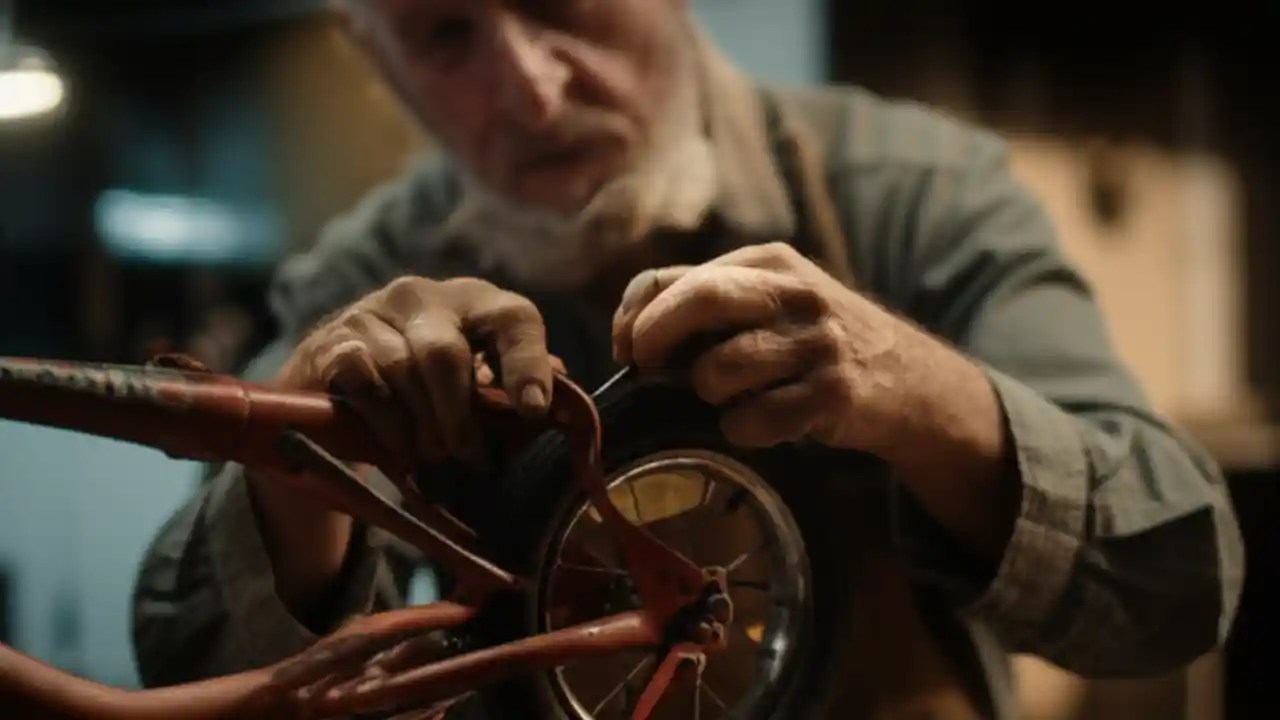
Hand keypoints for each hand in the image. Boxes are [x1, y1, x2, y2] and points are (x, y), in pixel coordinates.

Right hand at [279, 276, 554, 468]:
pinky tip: (398, 447)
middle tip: (471, 462)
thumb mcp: (474, 382)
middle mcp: (422, 297)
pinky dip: (386, 424)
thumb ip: (512, 389)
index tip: (533, 411)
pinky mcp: (335, 343)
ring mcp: (373, 314)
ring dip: (421, 429)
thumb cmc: (424, 389)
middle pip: (446, 355)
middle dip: (459, 419)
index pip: (513, 319)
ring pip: (402, 372)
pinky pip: (364, 385)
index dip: (527, 364)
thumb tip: (562, 408)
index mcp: (474, 302)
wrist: (335, 384)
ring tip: (433, 460)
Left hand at [613, 242, 907, 452]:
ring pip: (721, 369)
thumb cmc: (814, 342)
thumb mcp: (770, 301)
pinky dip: (743, 429)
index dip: (636, 316)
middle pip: (701, 299)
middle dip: (656, 337)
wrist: (909, 379)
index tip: (626, 349)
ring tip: (730, 396)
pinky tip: (760, 422)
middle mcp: (795, 293)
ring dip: (709, 392)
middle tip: (645, 369)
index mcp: (768, 263)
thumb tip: (626, 333)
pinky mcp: (834, 393)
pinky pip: (754, 420)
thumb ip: (707, 303)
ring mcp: (818, 343)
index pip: (674, 276)